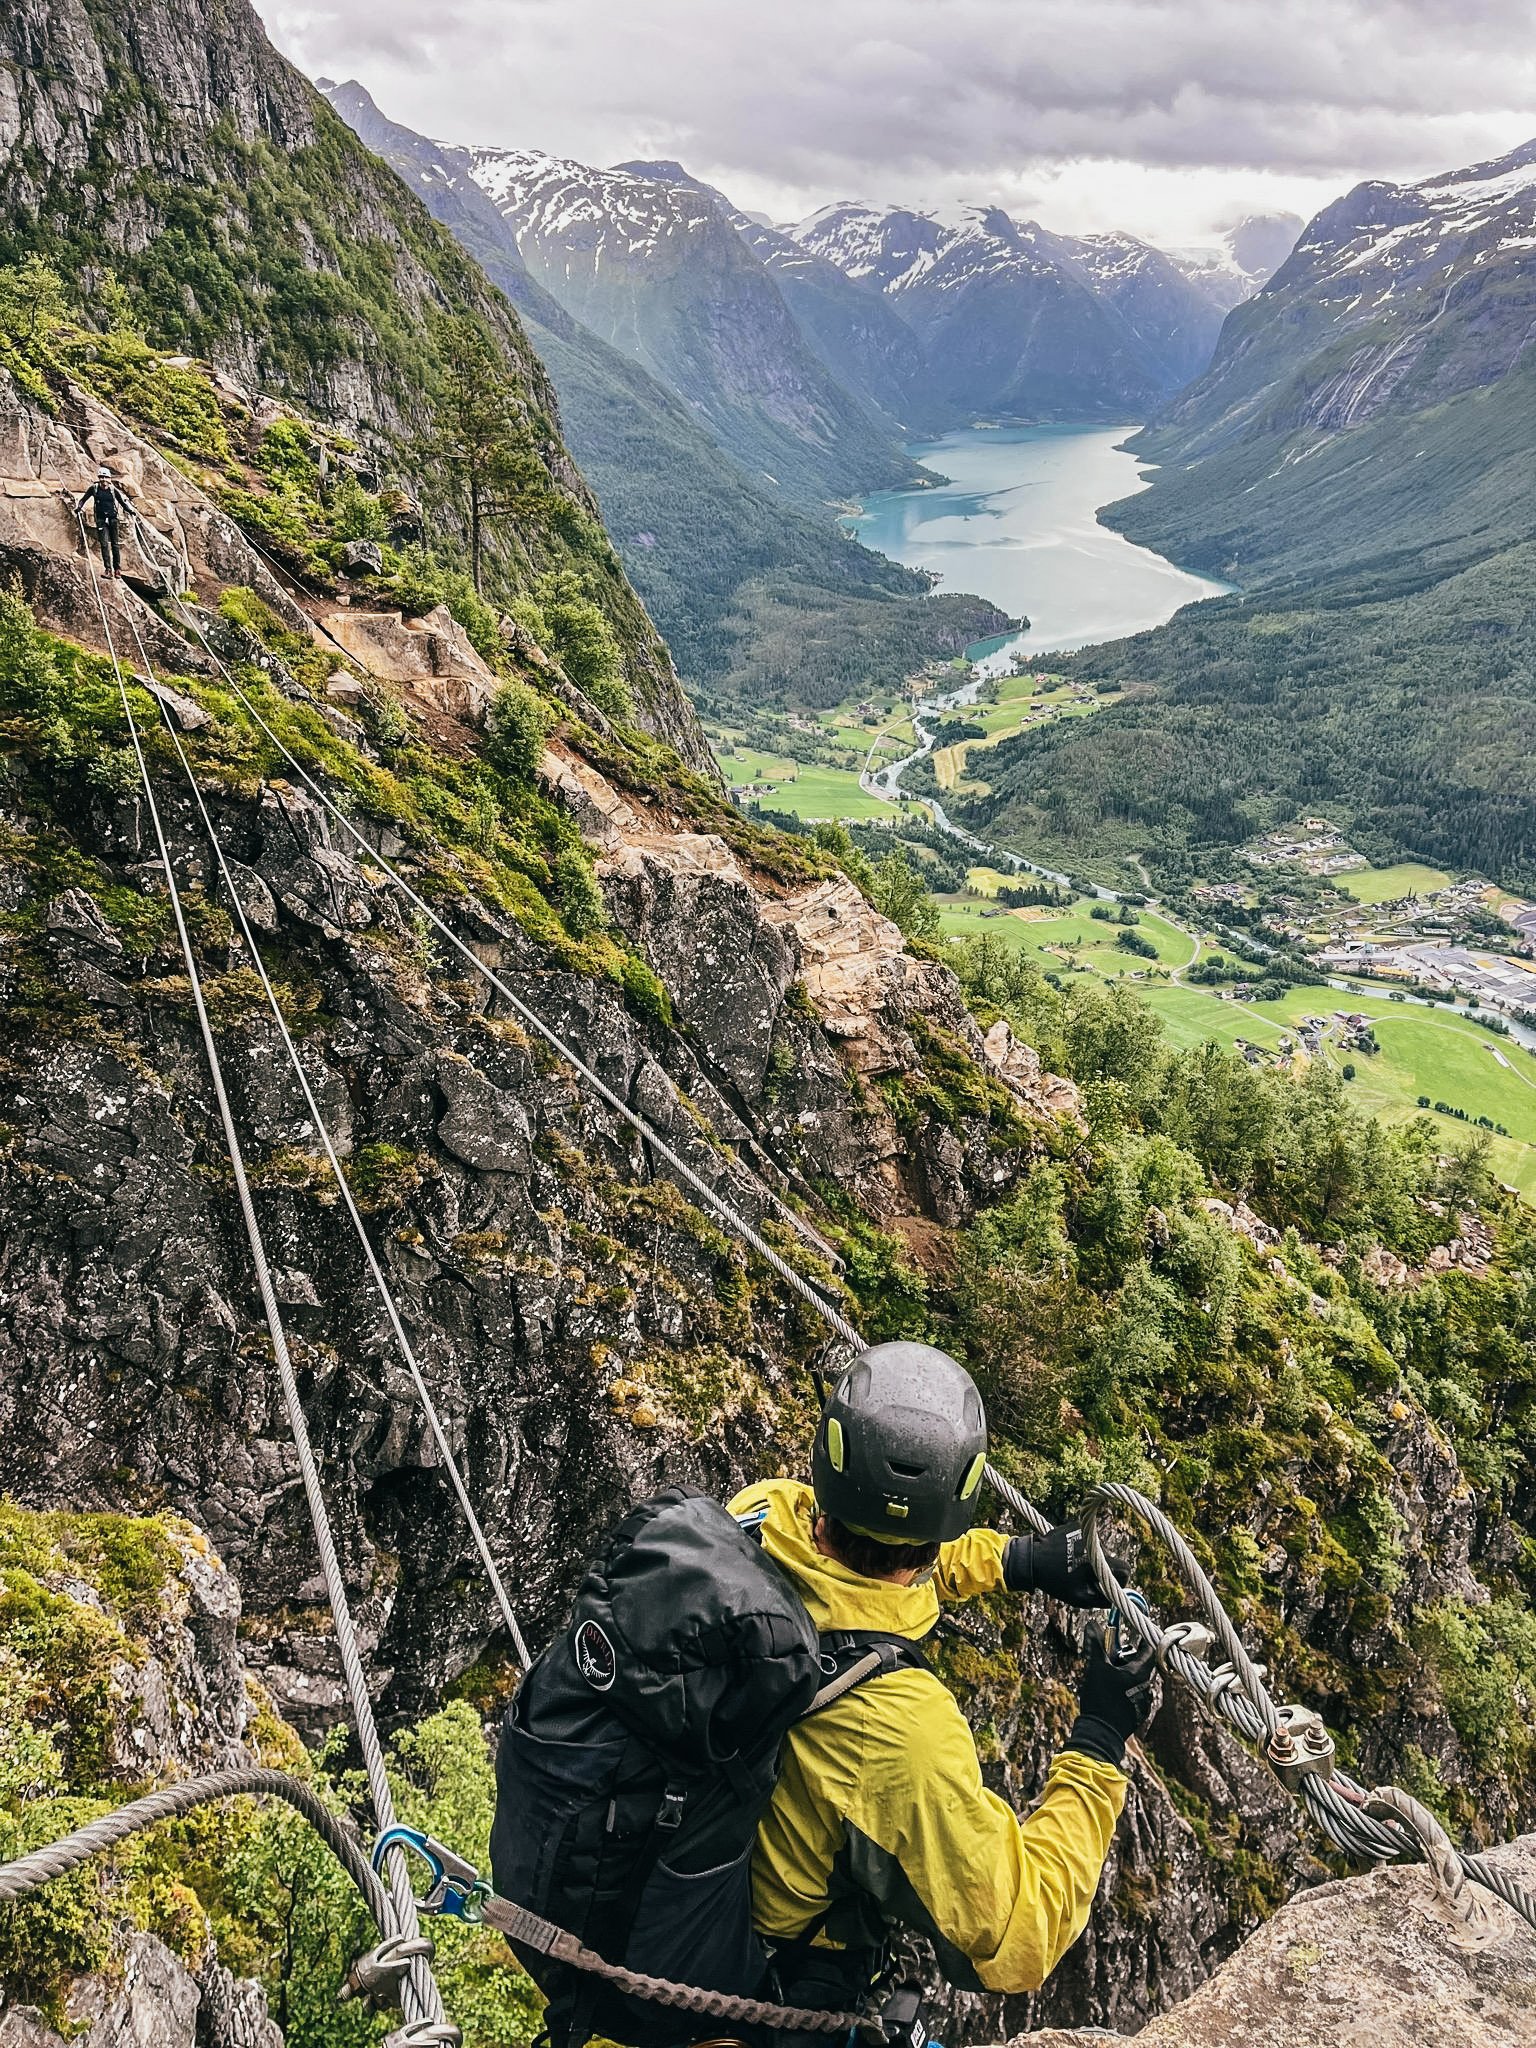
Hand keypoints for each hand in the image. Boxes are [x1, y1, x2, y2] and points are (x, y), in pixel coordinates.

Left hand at [1003, 1523, 1125, 1607]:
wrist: (1032, 1559)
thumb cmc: (1055, 1581)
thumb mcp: (1080, 1598)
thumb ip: (1102, 1600)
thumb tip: (1115, 1598)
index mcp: (1098, 1561)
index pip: (1125, 1568)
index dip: (1120, 1579)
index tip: (1107, 1584)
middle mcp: (1095, 1543)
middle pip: (1110, 1558)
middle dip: (1102, 1569)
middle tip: (1085, 1577)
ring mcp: (1085, 1532)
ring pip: (1098, 1549)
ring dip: (1091, 1557)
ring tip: (1072, 1565)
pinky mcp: (1076, 1525)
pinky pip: (1088, 1538)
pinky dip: (1083, 1547)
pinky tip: (1068, 1554)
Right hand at [1064, 1630, 1158, 1768]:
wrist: (1101, 1733)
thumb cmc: (1100, 1699)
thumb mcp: (1095, 1667)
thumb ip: (1095, 1644)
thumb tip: (1092, 1624)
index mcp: (1139, 1674)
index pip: (1149, 1650)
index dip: (1144, 1639)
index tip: (1137, 1632)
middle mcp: (1146, 1687)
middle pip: (1143, 1665)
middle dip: (1130, 1658)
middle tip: (1116, 1655)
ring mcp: (1144, 1702)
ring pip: (1139, 1681)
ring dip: (1128, 1674)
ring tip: (1111, 1674)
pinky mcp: (1138, 1714)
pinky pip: (1136, 1694)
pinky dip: (1127, 1688)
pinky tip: (1113, 1691)